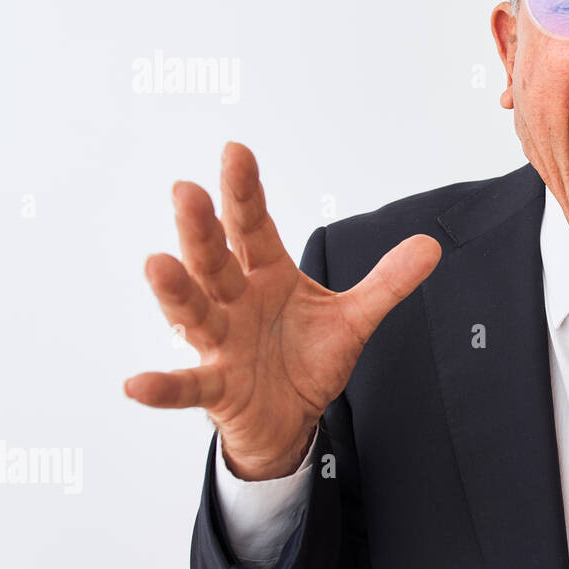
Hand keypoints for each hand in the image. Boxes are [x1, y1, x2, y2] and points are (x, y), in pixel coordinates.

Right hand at [124, 142, 440, 479]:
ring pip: (194, 310)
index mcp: (266, 274)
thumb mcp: (354, 317)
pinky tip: (137, 383)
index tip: (236, 151)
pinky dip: (163, 387)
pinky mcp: (216, 386)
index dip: (245, 191)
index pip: (253, 226)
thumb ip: (388, 282)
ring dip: (175, 289)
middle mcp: (235, 300)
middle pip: (216, 258)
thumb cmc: (307, 357)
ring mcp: (220, 342)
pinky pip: (187, 387)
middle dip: (202, 226)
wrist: (290, 417)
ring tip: (156, 263)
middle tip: (186, 189)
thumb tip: (431, 246)